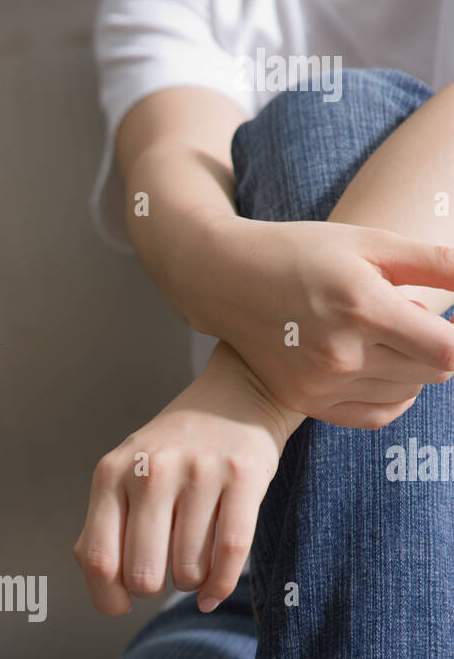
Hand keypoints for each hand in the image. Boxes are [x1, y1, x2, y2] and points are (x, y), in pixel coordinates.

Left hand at [73, 342, 303, 614]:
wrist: (235, 397)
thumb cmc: (171, 453)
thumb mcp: (124, 476)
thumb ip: (103, 528)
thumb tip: (107, 591)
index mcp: (111, 474)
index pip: (99, 560)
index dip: (109, 596)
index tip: (122, 602)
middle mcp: (151, 471)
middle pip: (144, 573)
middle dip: (153, 588)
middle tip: (162, 572)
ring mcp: (199, 472)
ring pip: (188, 569)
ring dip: (189, 582)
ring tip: (190, 564)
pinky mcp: (243, 476)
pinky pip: (231, 553)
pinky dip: (220, 587)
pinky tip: (211, 593)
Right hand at [192, 217, 453, 427]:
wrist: (228, 282)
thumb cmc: (304, 252)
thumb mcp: (371, 241)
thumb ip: (436, 261)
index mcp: (363, 307)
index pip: (447, 349)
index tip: (453, 322)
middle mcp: (342, 355)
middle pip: (432, 372)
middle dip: (438, 344)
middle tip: (410, 313)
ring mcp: (321, 385)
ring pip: (408, 393)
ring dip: (416, 367)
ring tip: (386, 333)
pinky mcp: (307, 403)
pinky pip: (377, 416)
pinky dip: (396, 397)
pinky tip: (385, 368)